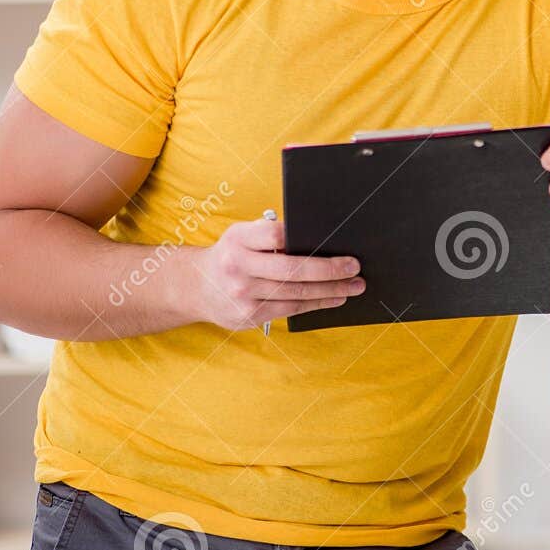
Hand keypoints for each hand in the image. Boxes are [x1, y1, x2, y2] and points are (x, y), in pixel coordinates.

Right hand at [184, 217, 365, 330]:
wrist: (196, 287)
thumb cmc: (231, 255)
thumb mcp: (242, 235)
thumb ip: (269, 233)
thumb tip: (315, 237)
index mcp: (238, 240)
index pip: (275, 236)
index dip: (302, 238)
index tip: (332, 240)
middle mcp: (238, 267)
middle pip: (292, 270)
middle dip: (329, 270)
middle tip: (354, 267)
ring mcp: (243, 295)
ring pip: (295, 294)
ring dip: (330, 290)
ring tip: (353, 286)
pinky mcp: (248, 316)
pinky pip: (290, 309)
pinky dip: (316, 304)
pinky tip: (334, 298)